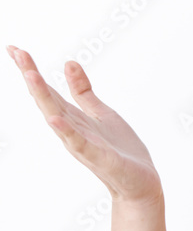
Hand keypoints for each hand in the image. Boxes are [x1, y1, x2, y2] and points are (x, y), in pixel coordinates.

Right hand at [8, 45, 163, 205]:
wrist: (140, 182)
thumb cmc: (119, 149)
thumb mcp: (101, 113)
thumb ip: (83, 92)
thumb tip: (69, 62)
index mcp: (73, 118)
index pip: (48, 91)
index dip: (31, 70)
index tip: (13, 48)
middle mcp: (71, 130)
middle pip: (47, 100)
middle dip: (32, 76)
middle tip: (16, 52)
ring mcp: (83, 144)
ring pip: (58, 118)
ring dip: (44, 97)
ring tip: (31, 75)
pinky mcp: (99, 158)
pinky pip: (80, 143)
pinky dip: (66, 131)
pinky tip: (55, 119)